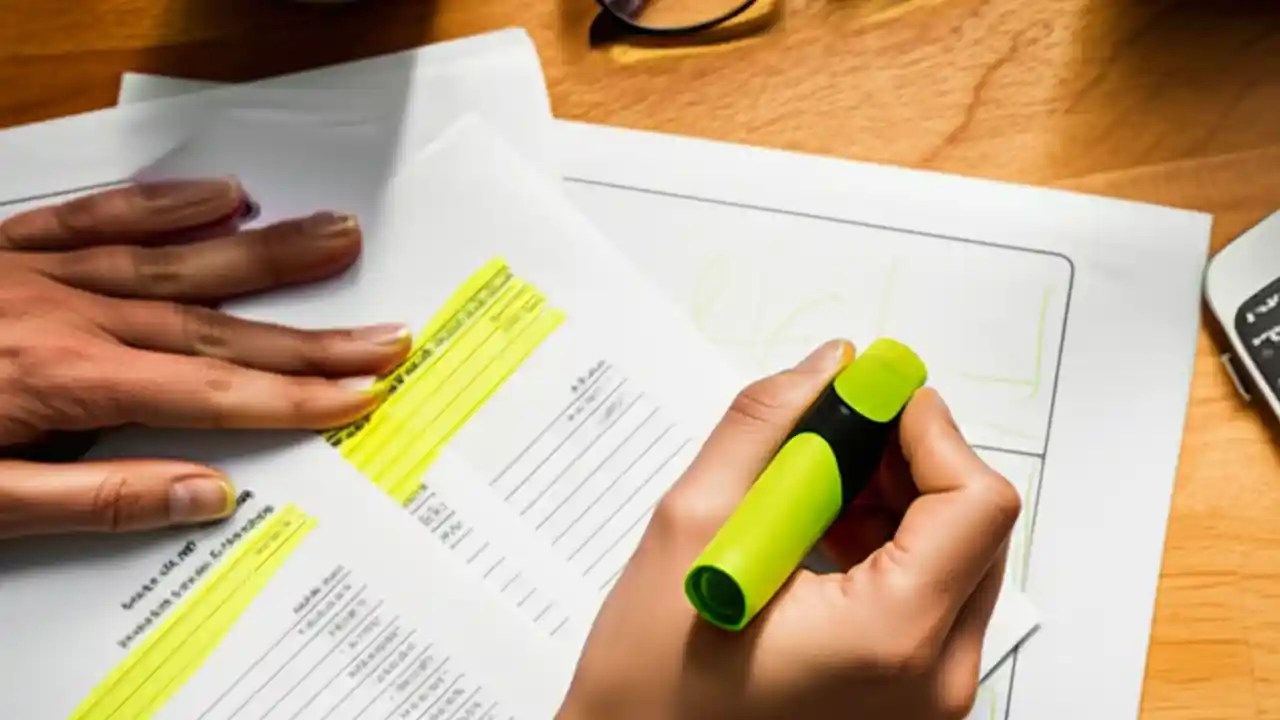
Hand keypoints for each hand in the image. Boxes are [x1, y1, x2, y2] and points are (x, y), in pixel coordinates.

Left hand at [0, 178, 410, 538]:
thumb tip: (207, 493)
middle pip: (217, 327)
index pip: (209, 392)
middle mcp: (68, 317)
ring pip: (177, 259)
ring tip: (334, 238)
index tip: (358, 394)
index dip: (294, 397)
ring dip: (266, 253)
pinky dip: (166, 204)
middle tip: (383, 333)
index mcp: (64, 382)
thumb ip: (96, 500)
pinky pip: (100, 215)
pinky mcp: (10, 248)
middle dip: (312, 336)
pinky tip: (220, 196)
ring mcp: (43, 274)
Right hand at [557, 340, 1021, 719]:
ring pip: (955, 557)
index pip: (975, 501)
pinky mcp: (912, 699)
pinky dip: (889, 548)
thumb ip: (767, 428)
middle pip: (975, 526)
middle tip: (833, 434)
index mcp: (892, 637)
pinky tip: (817, 534)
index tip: (871, 395)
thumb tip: (830, 366)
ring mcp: (929, 698)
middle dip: (909, 460)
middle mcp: (934, 679)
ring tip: (808, 493)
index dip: (927, 430)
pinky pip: (931, 599)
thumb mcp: (691, 525)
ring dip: (896, 501)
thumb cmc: (650, 679)